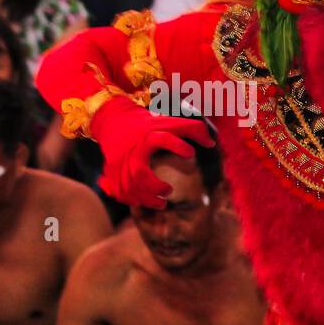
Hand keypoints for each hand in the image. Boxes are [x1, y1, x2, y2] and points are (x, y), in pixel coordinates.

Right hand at [89, 96, 214, 207]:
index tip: (191, 154)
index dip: (177, 145)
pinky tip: (144, 202)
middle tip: (169, 191)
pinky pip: (120, 192)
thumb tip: (211, 143)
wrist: (112, 121)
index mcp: (148, 135)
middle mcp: (134, 150)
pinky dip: (132, 200)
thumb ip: (192, 128)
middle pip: (140, 173)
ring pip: (130, 187)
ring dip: (146, 199)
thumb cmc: (147, 124)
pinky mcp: (112, 173)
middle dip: (155, 186)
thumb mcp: (167, 121)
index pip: (162, 138)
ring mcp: (120, 163)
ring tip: (162, 203)